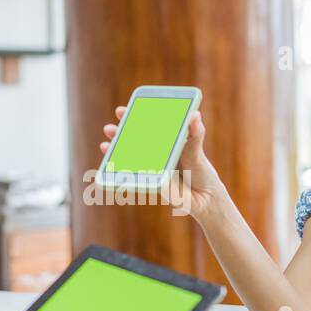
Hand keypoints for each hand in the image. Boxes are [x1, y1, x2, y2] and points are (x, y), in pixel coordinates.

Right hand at [99, 106, 224, 219]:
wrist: (204, 198)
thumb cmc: (201, 170)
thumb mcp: (197, 150)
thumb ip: (195, 133)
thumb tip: (195, 114)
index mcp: (165, 140)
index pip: (145, 125)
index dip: (131, 117)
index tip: (120, 111)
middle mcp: (156, 152)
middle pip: (133, 139)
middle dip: (119, 132)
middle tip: (109, 128)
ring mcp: (151, 167)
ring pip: (128, 155)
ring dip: (114, 148)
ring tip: (105, 143)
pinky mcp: (149, 182)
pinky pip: (130, 174)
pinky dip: (117, 169)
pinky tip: (108, 164)